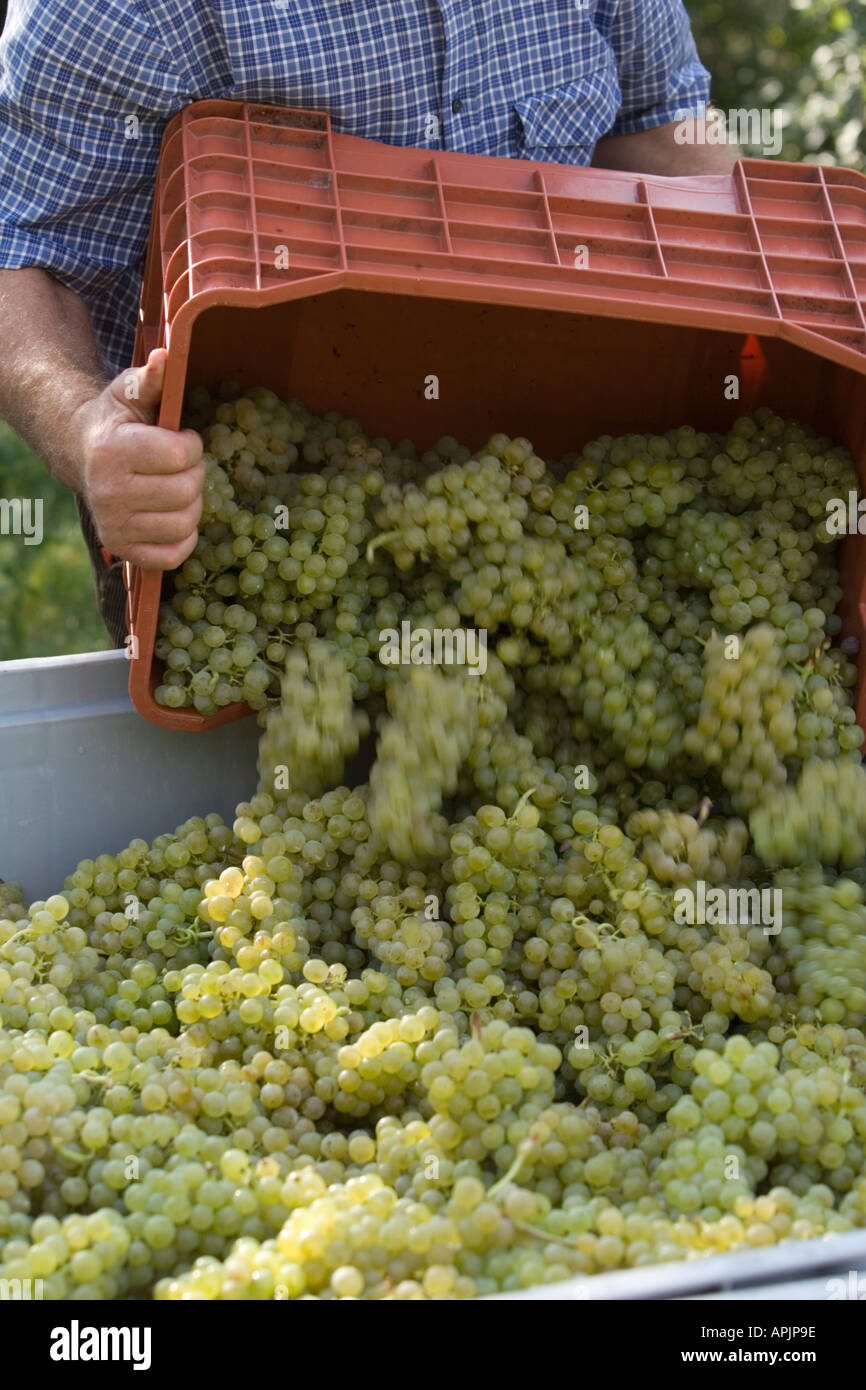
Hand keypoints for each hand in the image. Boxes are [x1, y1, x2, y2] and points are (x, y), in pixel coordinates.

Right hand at [72, 347, 203, 569]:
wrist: (81, 453)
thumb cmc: (116, 420)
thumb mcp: (131, 392)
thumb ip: (153, 378)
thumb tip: (167, 357)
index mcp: (113, 451)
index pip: (181, 454)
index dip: (191, 443)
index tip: (180, 438)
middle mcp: (109, 493)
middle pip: (187, 490)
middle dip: (194, 472)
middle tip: (179, 465)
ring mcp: (114, 526)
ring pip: (185, 523)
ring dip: (192, 504)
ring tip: (176, 487)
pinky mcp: (122, 549)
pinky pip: (174, 554)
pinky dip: (184, 537)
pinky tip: (173, 515)